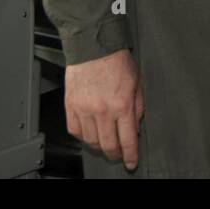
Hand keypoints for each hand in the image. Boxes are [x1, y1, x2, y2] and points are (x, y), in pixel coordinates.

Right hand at [64, 48, 144, 169]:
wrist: (94, 46)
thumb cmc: (116, 60)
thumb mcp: (137, 82)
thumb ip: (138, 106)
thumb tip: (135, 125)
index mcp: (122, 105)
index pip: (127, 140)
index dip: (130, 155)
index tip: (131, 162)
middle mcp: (103, 110)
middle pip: (108, 145)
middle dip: (115, 155)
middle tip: (118, 156)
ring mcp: (85, 109)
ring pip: (91, 141)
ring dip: (99, 146)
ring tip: (104, 143)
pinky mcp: (71, 105)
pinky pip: (75, 130)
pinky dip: (83, 136)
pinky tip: (89, 133)